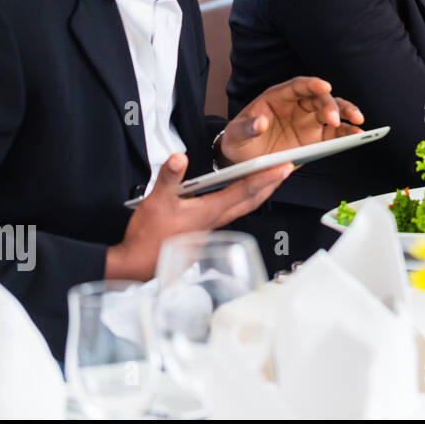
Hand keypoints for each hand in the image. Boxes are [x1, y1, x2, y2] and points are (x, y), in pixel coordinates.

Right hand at [106, 153, 291, 280]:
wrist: (138, 266)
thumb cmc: (149, 239)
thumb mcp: (156, 201)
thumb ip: (170, 177)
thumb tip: (179, 157)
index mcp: (209, 211)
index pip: (245, 190)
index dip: (266, 177)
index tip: (283, 167)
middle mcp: (215, 219)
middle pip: (251, 200)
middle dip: (271, 184)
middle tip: (286, 170)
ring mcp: (211, 226)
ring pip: (243, 207)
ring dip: (259, 193)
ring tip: (269, 180)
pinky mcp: (204, 230)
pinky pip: (231, 212)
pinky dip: (242, 200)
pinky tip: (239, 196)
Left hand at [221, 76, 363, 164]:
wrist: (244, 160)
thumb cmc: (239, 141)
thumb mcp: (235, 135)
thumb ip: (246, 128)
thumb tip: (260, 122)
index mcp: (277, 98)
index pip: (298, 86)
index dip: (312, 84)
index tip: (324, 86)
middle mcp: (297, 106)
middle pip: (319, 98)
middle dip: (330, 105)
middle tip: (335, 118)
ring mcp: (309, 122)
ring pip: (333, 111)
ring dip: (346, 113)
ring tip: (358, 121)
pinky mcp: (316, 138)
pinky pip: (336, 133)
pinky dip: (348, 133)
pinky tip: (358, 135)